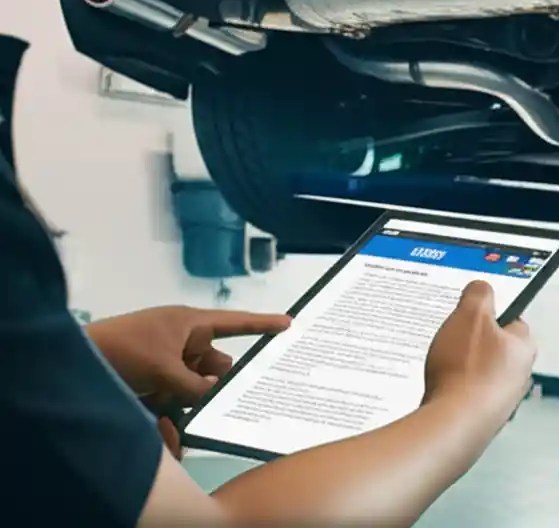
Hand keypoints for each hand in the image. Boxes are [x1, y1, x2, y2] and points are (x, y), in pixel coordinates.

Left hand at [85, 306, 291, 405]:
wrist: (76, 359)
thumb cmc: (123, 350)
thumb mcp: (164, 368)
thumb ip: (195, 384)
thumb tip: (214, 391)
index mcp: (190, 324)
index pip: (235, 323)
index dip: (262, 324)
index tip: (289, 324)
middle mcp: (184, 341)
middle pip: (217, 364)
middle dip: (221, 382)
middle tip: (232, 401)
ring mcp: (169, 361)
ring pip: (198, 384)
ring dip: (197, 400)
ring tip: (197, 417)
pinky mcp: (154, 380)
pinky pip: (178, 395)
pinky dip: (178, 409)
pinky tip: (174, 429)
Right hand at [423, 281, 536, 416]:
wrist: (453, 424)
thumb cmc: (467, 372)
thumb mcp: (470, 315)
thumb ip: (478, 295)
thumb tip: (482, 288)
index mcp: (524, 346)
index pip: (512, 319)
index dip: (490, 313)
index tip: (473, 311)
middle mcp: (519, 374)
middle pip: (494, 346)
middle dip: (471, 341)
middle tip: (453, 337)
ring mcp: (502, 398)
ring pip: (479, 371)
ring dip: (460, 366)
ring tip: (444, 364)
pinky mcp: (483, 416)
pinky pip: (466, 393)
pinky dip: (453, 388)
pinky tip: (440, 386)